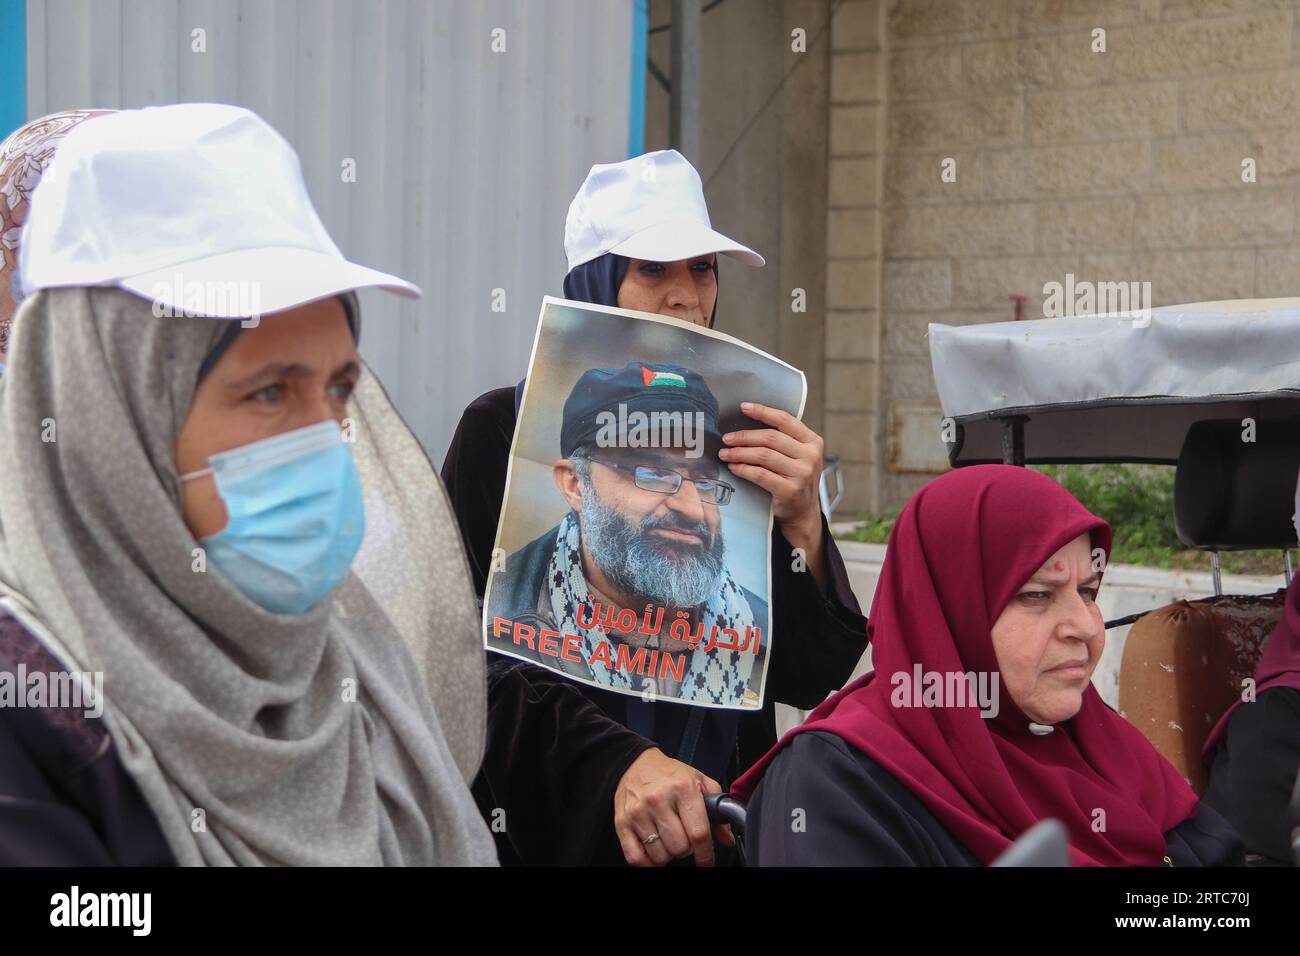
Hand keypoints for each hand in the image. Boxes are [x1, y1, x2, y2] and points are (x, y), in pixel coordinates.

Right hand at [614, 748, 734, 866]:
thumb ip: (717, 808)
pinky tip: (653, 849)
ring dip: (668, 854)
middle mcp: (659, 800)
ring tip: (667, 838)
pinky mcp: (622, 823)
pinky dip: (648, 862)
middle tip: (683, 836)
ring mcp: (638, 812)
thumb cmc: (670, 774)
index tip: (707, 860)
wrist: (635, 762)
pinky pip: (636, 858)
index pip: (698, 833)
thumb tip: (726, 838)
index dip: (706, 853)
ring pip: (660, 856)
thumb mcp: (699, 781)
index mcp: (683, 788)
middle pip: (680, 848)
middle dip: (686, 849)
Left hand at [718, 401, 827, 588]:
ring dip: (739, 453)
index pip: (785, 420)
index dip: (762, 412)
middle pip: (770, 438)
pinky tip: (733, 467)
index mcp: (813, 441)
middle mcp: (811, 456)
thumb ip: (783, 440)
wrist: (803, 514)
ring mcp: (802, 474)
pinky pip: (760, 474)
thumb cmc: (794, 480)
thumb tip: (747, 423)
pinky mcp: (790, 490)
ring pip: (763, 455)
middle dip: (744, 437)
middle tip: (726, 439)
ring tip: (725, 453)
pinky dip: (743, 469)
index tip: (743, 407)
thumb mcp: (797, 456)